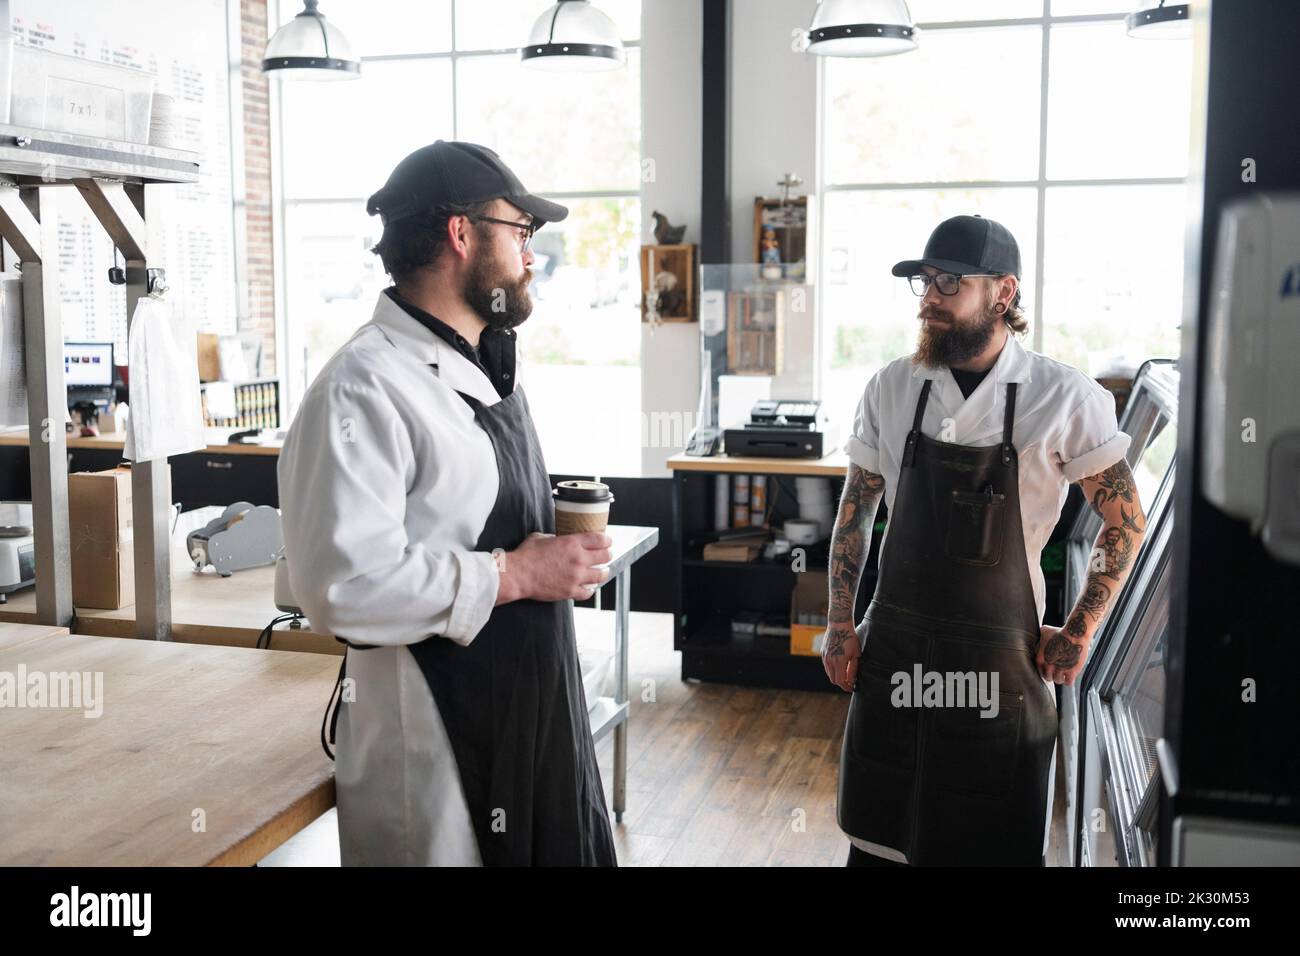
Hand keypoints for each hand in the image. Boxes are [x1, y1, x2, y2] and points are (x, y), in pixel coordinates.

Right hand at [495, 531, 612, 603]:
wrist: (518, 575)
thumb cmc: (526, 555)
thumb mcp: (541, 537)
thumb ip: (555, 538)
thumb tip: (559, 539)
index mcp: (572, 543)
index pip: (600, 539)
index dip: (606, 540)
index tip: (607, 542)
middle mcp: (578, 559)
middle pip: (605, 556)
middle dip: (606, 555)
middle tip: (605, 556)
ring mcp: (576, 577)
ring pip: (601, 575)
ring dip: (602, 573)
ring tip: (600, 572)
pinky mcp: (570, 591)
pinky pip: (588, 592)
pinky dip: (590, 589)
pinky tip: (588, 587)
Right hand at [822, 620, 859, 692]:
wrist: (839, 625)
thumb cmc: (850, 638)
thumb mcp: (855, 654)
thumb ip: (853, 669)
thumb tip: (852, 680)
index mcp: (839, 662)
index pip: (840, 681)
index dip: (846, 687)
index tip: (851, 688)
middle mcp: (830, 661)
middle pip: (833, 680)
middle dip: (841, 684)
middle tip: (849, 684)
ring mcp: (825, 657)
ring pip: (829, 674)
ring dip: (836, 677)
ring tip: (845, 676)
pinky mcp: (823, 653)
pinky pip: (827, 666)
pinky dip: (832, 670)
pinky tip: (839, 668)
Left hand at [1036, 624, 1088, 685]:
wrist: (1074, 635)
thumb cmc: (1061, 632)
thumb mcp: (1045, 632)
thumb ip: (1039, 637)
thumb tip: (1037, 635)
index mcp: (1040, 658)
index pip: (1039, 671)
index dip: (1045, 670)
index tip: (1049, 668)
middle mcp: (1048, 666)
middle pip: (1048, 678)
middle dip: (1053, 674)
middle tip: (1057, 670)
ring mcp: (1060, 670)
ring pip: (1058, 681)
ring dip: (1061, 677)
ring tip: (1064, 672)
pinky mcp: (1071, 672)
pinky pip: (1068, 683)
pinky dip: (1069, 680)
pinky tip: (1070, 676)